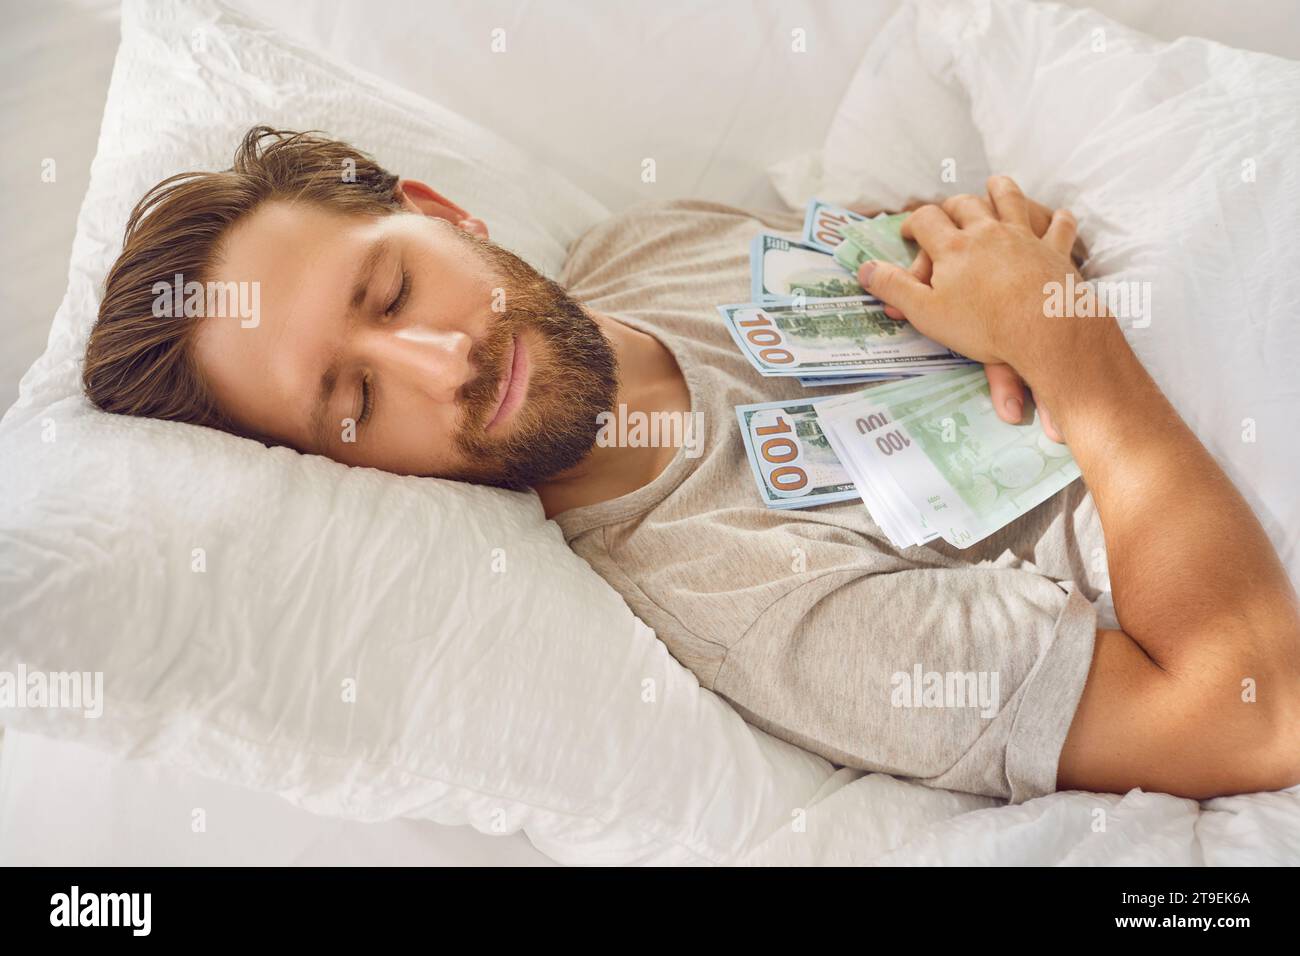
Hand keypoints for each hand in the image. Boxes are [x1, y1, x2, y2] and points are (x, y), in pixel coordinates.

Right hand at [858, 177, 1082, 439]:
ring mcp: (1023, 237)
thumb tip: (864, 269)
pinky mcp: (1054, 250)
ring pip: (1011, 200)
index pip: (926, 220)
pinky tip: (1058, 216)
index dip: (913, 222)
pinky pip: (1059, 226)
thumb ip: (894, 287)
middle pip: (965, 203)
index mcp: (953, 247)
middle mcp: (987, 232)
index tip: (908, 232)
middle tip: (946, 212)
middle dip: (952, 205)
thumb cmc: (982, 326)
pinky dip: (1058, 219)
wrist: (1043, 330)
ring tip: (995, 185)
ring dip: (1001, 190)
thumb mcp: (926, 313)